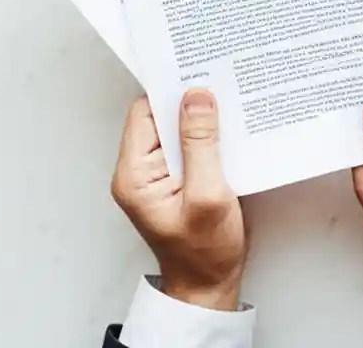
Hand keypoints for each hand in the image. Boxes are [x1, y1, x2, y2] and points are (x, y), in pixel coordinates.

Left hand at [111, 90, 246, 310]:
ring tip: (228, 109)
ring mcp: (155, 178)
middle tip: (220, 87)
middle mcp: (138, 172)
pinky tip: (227, 136)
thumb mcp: (208, 195)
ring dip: (200, 122)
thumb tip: (196, 97)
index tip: (200, 76)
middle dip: (188, 104)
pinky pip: (186, 148)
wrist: (209, 286)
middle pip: (159, 119)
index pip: (144, 113)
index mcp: (134, 175)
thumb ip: (201, 145)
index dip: (170, 94)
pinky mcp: (174, 181)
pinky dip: (205, 140)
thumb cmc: (205, 252)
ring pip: (175, 132)